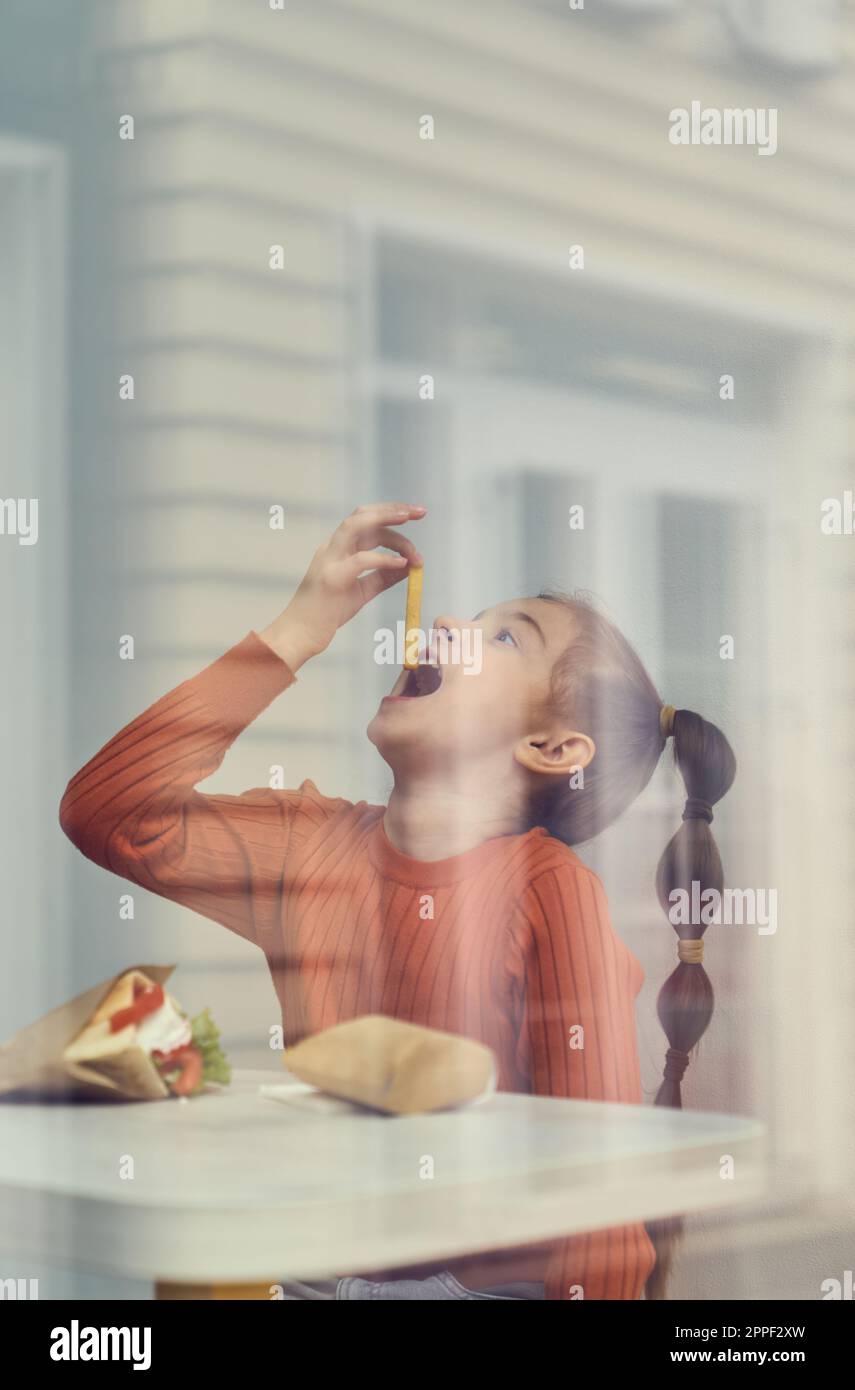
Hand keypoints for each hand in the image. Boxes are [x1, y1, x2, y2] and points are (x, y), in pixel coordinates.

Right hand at [258, 502, 425, 669]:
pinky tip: (403, 563)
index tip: (414, 513)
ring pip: (357, 526)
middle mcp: (331, 547)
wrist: (300, 634)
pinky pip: (361, 560)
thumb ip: (383, 576)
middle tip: (420, 512)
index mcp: (336, 548)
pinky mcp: (332, 578)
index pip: (364, 519)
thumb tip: (409, 566)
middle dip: (392, 509)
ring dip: (386, 521)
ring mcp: (329, 560)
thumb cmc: (328, 613)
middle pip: (362, 515)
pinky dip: (385, 559)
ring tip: (410, 524)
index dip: (389, 512)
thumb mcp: (361, 591)